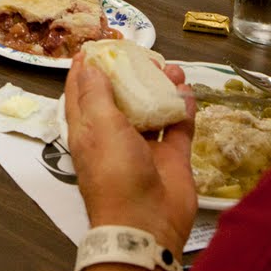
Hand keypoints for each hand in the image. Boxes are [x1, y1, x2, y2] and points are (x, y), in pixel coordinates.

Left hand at [65, 61, 197, 251]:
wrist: (147, 223)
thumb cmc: (115, 174)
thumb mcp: (99, 127)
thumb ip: (96, 95)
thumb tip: (87, 67)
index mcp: (88, 130)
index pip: (82, 93)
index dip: (86, 69)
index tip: (93, 47)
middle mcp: (114, 136)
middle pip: (121, 97)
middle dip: (131, 74)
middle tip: (144, 54)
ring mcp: (145, 147)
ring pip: (152, 109)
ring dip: (160, 88)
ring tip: (171, 69)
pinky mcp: (171, 157)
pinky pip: (178, 127)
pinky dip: (183, 109)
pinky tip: (187, 91)